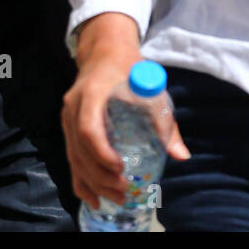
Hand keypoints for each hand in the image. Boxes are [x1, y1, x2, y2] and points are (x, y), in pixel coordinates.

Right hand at [60, 13, 189, 209]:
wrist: (103, 50)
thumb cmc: (128, 67)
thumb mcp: (150, 85)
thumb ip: (164, 121)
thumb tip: (181, 155)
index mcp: (92, 93)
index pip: (88, 128)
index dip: (101, 152)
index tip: (120, 168)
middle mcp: (73, 106)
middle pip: (79, 148)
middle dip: (100, 175)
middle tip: (124, 191)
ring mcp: (67, 116)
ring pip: (73, 156)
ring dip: (93, 181)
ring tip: (116, 198)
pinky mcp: (68, 125)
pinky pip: (71, 156)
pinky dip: (80, 180)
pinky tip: (93, 198)